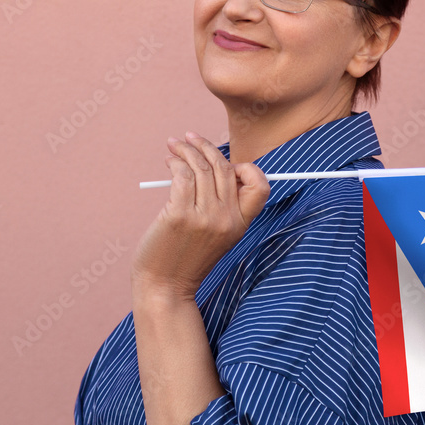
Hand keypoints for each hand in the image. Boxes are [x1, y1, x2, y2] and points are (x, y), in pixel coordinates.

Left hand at [131, 131, 269, 300]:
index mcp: (240, 224)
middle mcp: (227, 220)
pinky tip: (169, 161)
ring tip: (174, 145)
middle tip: (190, 137)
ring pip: (202, 168)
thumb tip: (213, 165)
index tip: (225, 161)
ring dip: (186, 150)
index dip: (247, 168)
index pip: (260, 187)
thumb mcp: (215, 235)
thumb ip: (221, 207)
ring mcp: (205, 218)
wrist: (163, 287)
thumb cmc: (184, 257)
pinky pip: (183, 176)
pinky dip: (175, 162)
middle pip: (226, 168)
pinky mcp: (180, 216)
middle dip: (206, 146)